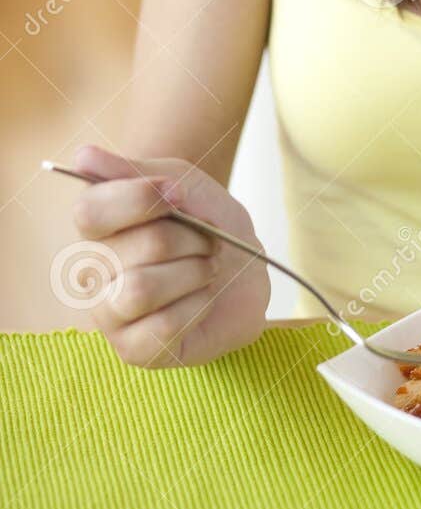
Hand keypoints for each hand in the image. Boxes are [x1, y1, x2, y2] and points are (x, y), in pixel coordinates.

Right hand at [67, 144, 269, 366]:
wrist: (248, 266)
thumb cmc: (208, 222)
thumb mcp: (181, 182)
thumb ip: (134, 172)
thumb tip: (83, 157)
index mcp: (97, 229)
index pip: (90, 211)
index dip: (141, 198)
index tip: (180, 194)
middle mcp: (94, 274)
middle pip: (138, 247)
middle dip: (192, 237)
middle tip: (207, 240)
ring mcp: (111, 316)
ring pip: (141, 289)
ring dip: (194, 272)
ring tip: (207, 269)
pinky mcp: (136, 351)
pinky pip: (162, 327)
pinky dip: (196, 306)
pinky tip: (202, 299)